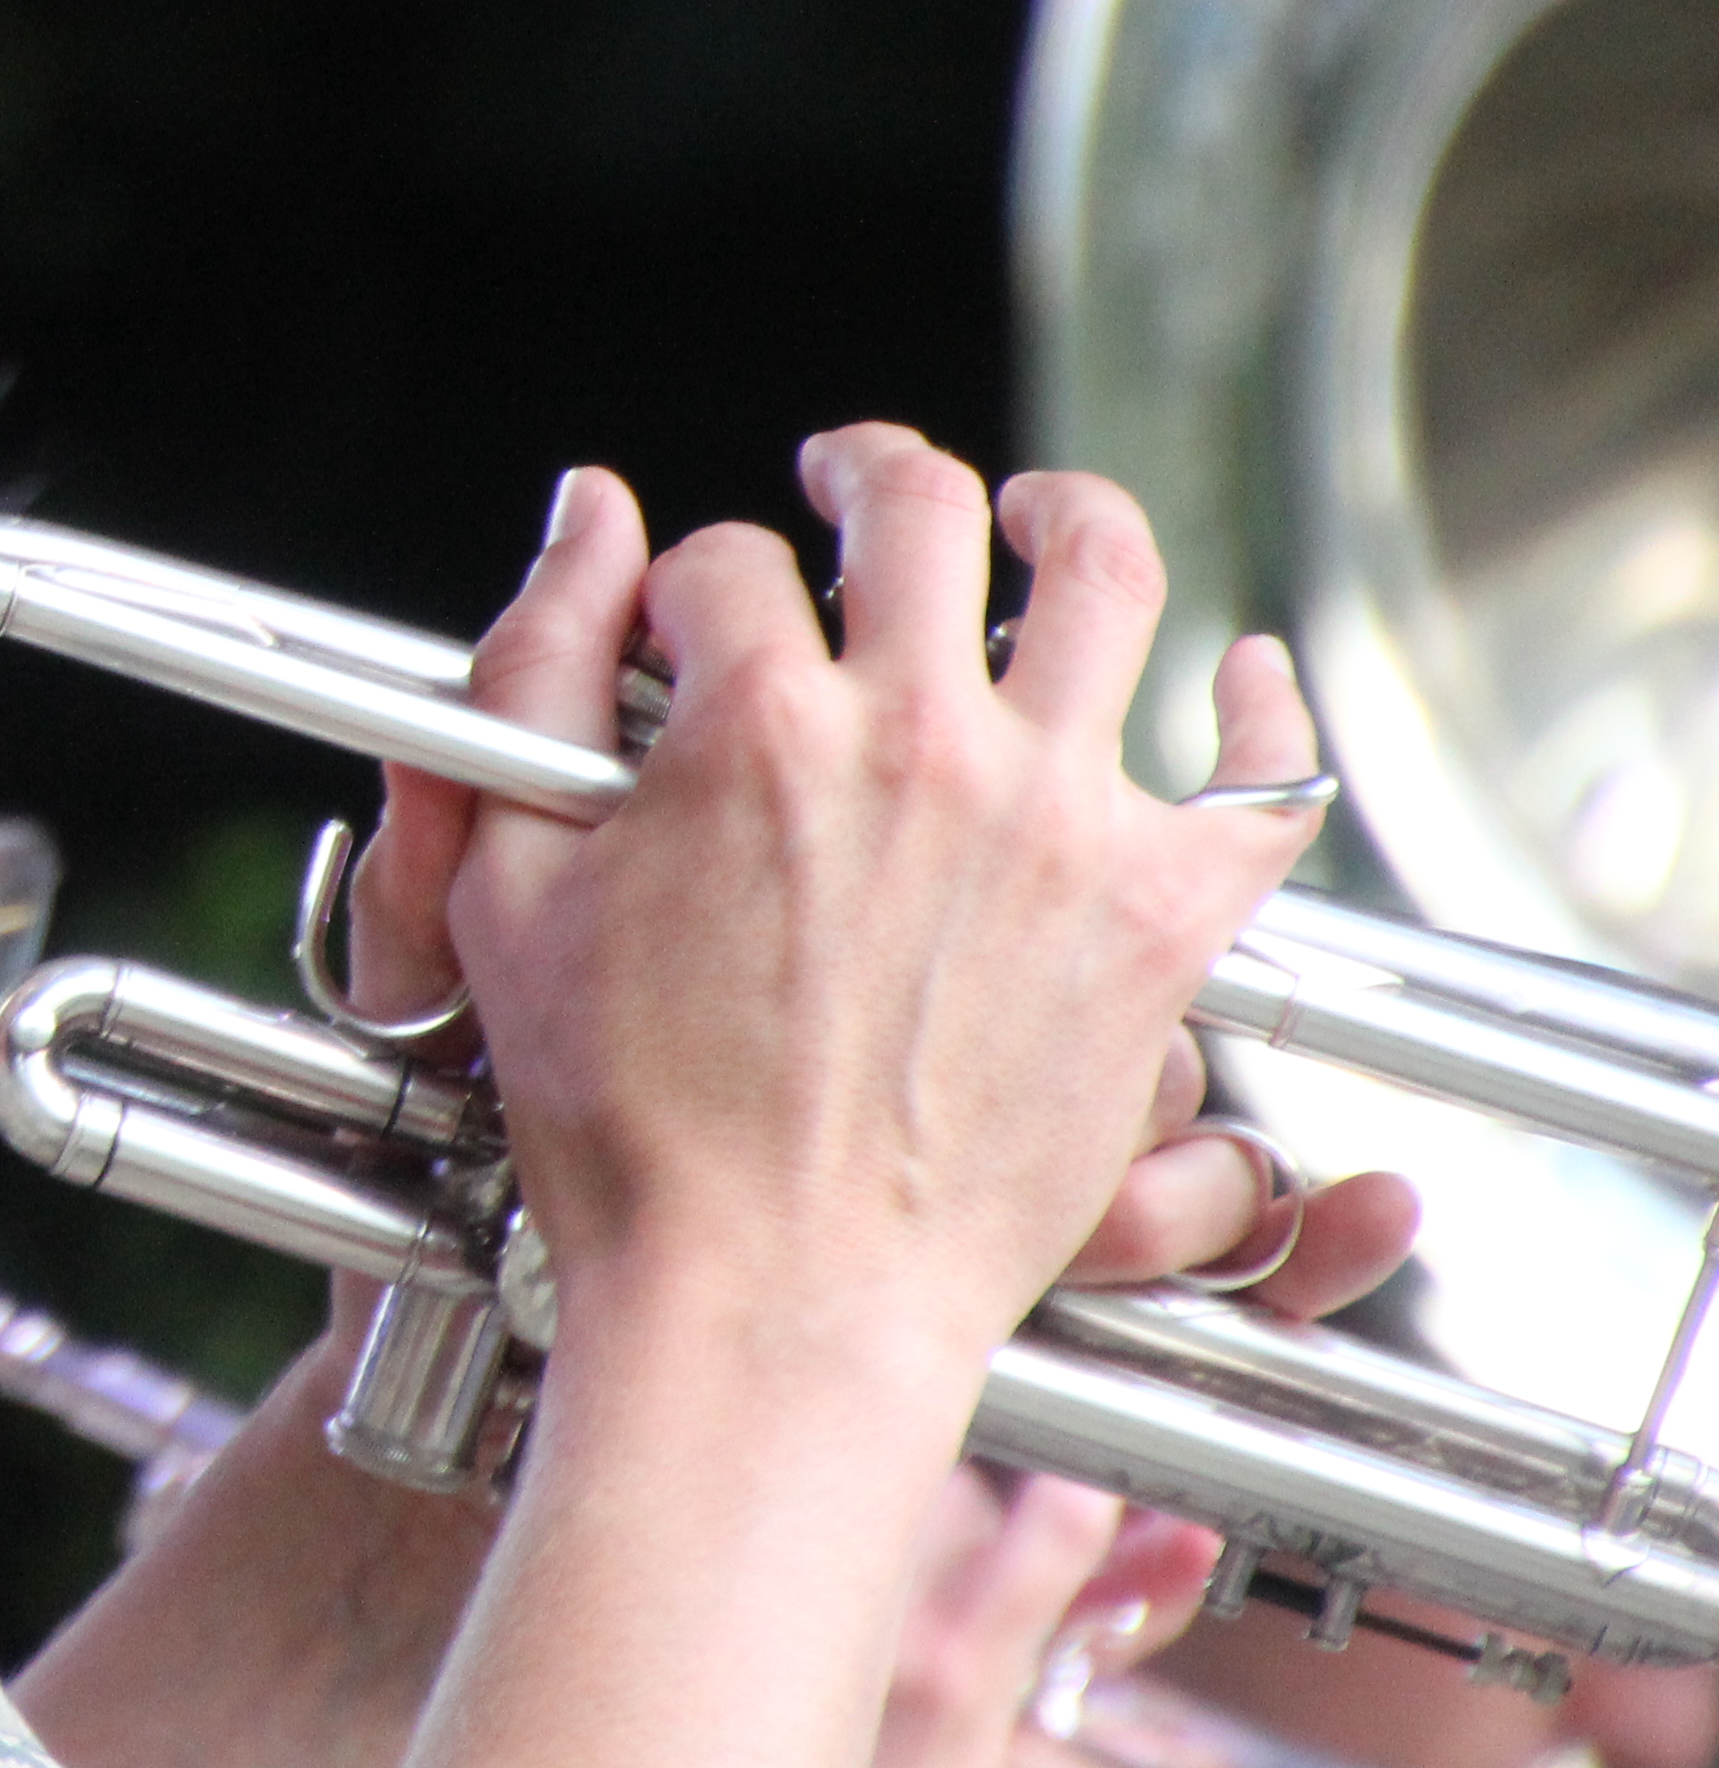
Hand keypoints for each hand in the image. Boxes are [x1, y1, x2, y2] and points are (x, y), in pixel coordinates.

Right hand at [346, 441, 1342, 1365]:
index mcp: (752, 725)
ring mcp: (1055, 819)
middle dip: (865, 471)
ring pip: (1104, 573)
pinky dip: (1262, 703)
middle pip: (917, 508)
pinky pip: (1259, 773)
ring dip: (1060, 512)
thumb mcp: (506, 884)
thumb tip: (587, 513)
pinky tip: (1239, 672)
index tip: (695, 635)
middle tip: (848, 483)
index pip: (725, 566)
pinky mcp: (1155, 917)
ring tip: (1034, 515)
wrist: (773, 1295)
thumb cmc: (629, 1124)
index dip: (694, 589)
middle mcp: (919, 740)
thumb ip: (525, 673)